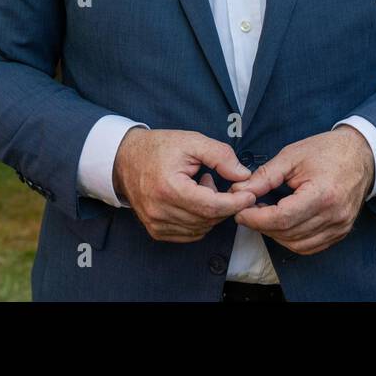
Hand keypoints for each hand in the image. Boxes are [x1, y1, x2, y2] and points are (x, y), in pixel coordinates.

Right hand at [111, 128, 254, 242]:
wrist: (125, 158)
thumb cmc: (159, 148)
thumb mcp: (192, 141)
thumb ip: (221, 156)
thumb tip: (244, 176)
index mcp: (169, 188)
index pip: (212, 206)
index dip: (235, 202)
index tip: (250, 194)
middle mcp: (160, 211)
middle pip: (208, 219)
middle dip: (224, 204)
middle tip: (221, 182)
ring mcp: (156, 223)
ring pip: (201, 228)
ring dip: (211, 211)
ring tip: (201, 186)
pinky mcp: (156, 230)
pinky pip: (189, 234)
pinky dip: (200, 220)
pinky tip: (193, 199)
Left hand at [228, 126, 374, 255]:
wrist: (361, 154)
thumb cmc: (328, 150)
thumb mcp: (292, 155)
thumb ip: (265, 176)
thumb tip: (240, 191)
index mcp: (323, 194)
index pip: (282, 218)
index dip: (256, 218)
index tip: (240, 211)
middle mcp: (334, 215)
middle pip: (287, 233)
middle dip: (261, 225)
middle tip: (248, 210)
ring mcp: (340, 227)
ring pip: (296, 244)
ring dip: (275, 234)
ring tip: (264, 214)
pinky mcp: (341, 232)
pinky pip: (309, 246)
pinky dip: (291, 239)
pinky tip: (282, 224)